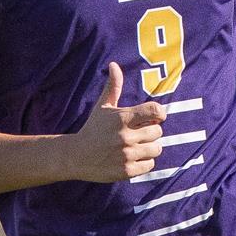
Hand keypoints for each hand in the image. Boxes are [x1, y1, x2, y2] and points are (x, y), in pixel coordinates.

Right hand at [68, 63, 165, 182]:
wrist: (76, 156)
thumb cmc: (93, 128)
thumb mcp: (102, 107)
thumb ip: (113, 86)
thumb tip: (114, 64)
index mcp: (122, 118)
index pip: (156, 111)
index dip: (159, 114)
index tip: (153, 117)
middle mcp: (125, 136)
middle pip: (158, 132)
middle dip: (151, 132)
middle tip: (138, 134)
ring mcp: (126, 155)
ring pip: (157, 148)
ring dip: (150, 148)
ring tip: (136, 146)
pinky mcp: (127, 171)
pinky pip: (150, 165)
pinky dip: (144, 162)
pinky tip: (132, 158)